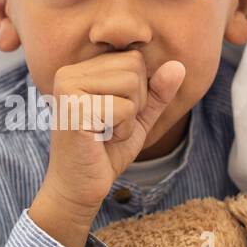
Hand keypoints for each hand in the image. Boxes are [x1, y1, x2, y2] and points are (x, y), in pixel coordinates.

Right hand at [42, 50, 184, 213]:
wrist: (79, 188)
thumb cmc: (106, 151)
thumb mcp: (138, 117)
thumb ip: (157, 92)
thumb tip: (179, 65)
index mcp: (80, 69)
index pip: (133, 59)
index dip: (138, 92)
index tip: (113, 115)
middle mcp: (69, 73)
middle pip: (134, 67)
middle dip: (135, 102)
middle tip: (110, 126)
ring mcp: (68, 88)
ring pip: (131, 84)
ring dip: (129, 117)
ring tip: (105, 132)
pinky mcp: (73, 108)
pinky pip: (124, 108)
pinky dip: (122, 131)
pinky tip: (100, 141)